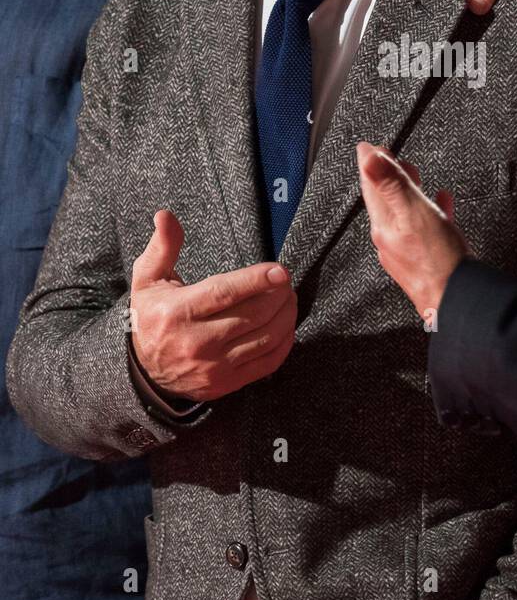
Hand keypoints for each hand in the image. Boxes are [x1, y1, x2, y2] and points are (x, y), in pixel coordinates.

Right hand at [129, 209, 296, 402]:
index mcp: (177, 312)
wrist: (144, 372)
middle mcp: (196, 342)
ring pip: (264, 339)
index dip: (255, 281)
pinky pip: (267, 363)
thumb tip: (165, 215)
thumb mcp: (147, 279)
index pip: (223, 293)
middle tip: (286, 280)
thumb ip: (162, 246)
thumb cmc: (151, 316)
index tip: (279, 270)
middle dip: (277, 295)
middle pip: (251, 315)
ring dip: (286, 316)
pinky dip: (284, 342)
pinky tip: (287, 325)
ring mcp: (213, 367)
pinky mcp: (226, 384)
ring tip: (289, 297)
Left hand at [356, 143, 468, 321]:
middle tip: (387, 155)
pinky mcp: (424, 259)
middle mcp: (390, 239)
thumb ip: (392, 185)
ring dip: (407, 191)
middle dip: (386, 175)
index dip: (370, 162)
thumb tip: (368, 158)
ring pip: (403, 212)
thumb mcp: (414, 213)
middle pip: (384, 199)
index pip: (370, 186)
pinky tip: (441, 205)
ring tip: (413, 175)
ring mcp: (406, 251)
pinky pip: (422, 227)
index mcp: (384, 226)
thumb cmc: (438, 262)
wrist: (456, 300)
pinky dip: (428, 210)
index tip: (368, 146)